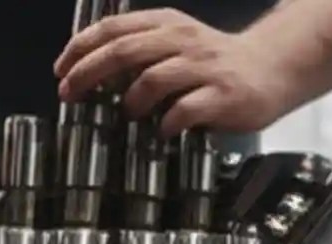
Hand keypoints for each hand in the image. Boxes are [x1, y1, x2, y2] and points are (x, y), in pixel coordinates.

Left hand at [54, 9, 292, 135]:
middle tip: (69, 94)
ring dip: (129, 101)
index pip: (113, 28)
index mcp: (166, 25)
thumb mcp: (174, 44)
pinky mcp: (222, 95)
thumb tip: (88, 74)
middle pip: (123, 51)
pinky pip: (184, 110)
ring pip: (151, 79)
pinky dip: (165, 124)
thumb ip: (137, 53)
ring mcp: (204, 67)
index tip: (60, 71)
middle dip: (87, 73)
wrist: (271, 69)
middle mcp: (183, 41)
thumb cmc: (213, 63)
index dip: (80, 48)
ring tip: (127, 114)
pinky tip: (162, 131)